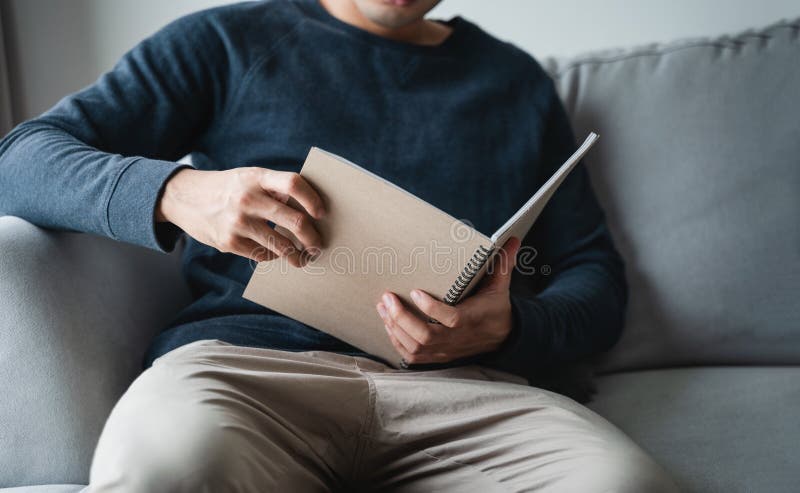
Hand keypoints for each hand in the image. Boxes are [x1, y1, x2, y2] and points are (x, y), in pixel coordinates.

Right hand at [156, 167, 325, 265]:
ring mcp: (237, 222)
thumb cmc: (228, 188)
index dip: (312, 199)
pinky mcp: (229, 242)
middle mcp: (248, 198)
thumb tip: (311, 209)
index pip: (293, 184)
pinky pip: (262, 254)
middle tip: (319, 245)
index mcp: (256, 177)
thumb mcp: (249, 177)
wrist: (184, 197)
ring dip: (297, 256)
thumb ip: (275, 188)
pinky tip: (274, 252)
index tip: (322, 213)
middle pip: (295, 221)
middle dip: (312, 238)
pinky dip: (272, 255)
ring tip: (303, 259)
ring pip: (282, 245)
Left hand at [376, 237, 521, 364]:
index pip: (451, 320)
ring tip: (383, 307)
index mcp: (473, 319)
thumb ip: (502, 263)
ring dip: (395, 327)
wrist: (502, 338)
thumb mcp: (500, 286)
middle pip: (425, 336)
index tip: (415, 292)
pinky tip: (388, 325)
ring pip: (415, 348)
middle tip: (387, 298)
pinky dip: (397, 342)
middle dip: (402, 318)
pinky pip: (413, 356)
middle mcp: (458, 339)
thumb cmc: (496, 307)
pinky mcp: (439, 356)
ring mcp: (447, 350)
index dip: (431, 309)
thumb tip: (513, 238)